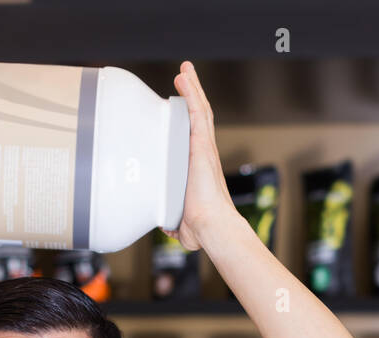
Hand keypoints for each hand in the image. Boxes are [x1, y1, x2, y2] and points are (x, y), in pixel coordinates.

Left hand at [162, 61, 236, 251]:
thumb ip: (173, 220)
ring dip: (193, 88)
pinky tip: (184, 78)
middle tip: (185, 76)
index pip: (193, 137)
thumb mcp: (181, 221)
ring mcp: (205, 148)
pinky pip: (198, 113)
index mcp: (198, 167)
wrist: (212, 227)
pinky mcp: (203, 145)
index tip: (181, 106)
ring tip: (185, 70)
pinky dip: (191, 94)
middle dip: (193, 95)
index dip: (188, 119)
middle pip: (199, 117)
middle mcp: (204, 154)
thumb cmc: (202, 227)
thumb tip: (166, 225)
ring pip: (200, 110)